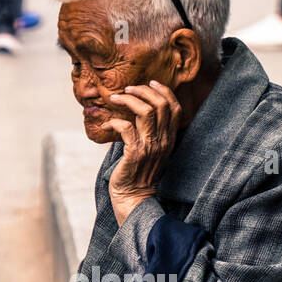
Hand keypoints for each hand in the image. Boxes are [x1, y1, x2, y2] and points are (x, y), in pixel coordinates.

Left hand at [105, 80, 182, 224]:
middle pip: (160, 104)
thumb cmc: (139, 173)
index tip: (150, 83)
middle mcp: (163, 141)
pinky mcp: (135, 153)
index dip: (164, 91)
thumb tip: (139, 109)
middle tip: (128, 89)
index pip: (175, 108)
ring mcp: (150, 147)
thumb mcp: (153, 150)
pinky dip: (114, 121)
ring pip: (145, 111)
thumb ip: (151, 132)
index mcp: (169, 139)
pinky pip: (126, 127)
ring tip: (115, 99)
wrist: (135, 198)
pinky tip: (106, 124)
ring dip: (128, 100)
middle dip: (143, 91)